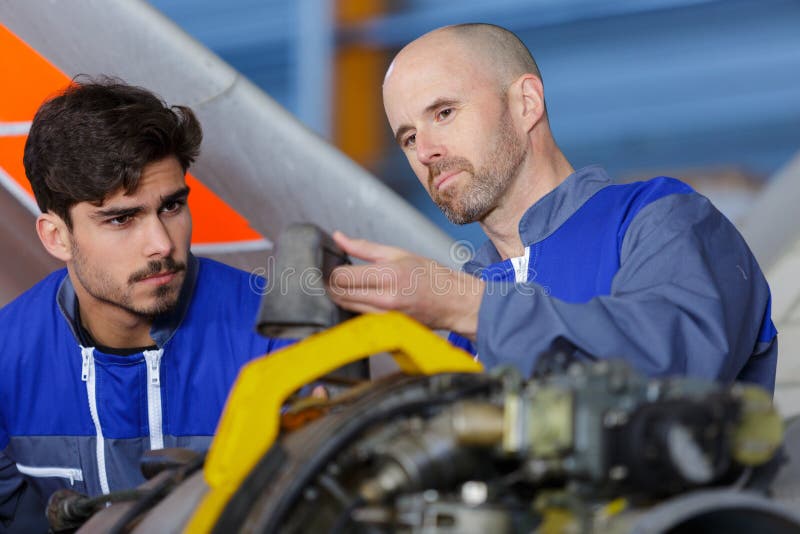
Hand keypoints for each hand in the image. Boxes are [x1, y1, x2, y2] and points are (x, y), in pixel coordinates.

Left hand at [327, 232, 483, 339]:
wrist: (453, 303)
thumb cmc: (430, 277)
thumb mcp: (398, 253)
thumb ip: (364, 247)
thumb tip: (339, 237)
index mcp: (389, 276)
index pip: (342, 277)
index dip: (331, 271)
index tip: (331, 265)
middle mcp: (385, 300)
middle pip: (339, 294)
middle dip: (330, 284)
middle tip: (330, 274)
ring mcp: (385, 318)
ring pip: (346, 307)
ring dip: (339, 296)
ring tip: (344, 284)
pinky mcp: (385, 329)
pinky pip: (358, 317)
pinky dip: (352, 307)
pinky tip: (356, 297)